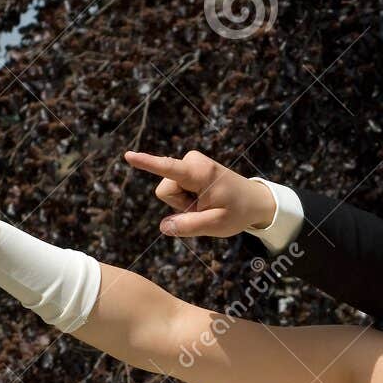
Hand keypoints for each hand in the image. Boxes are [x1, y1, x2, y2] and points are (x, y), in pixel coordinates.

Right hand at [124, 149, 276, 237]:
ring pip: (169, 191)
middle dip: (181, 205)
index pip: (168, 169)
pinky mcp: (188, 166)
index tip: (129, 156)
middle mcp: (192, 161)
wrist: (253, 200)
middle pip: (166, 191)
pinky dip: (187, 199)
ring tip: (207, 203)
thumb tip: (164, 226)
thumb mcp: (216, 225)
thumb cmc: (237, 212)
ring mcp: (190, 162)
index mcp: (201, 173)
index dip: (147, 164)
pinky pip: (174, 189)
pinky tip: (204, 198)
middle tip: (206, 207)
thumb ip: (189, 226)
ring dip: (185, 203)